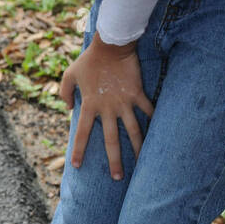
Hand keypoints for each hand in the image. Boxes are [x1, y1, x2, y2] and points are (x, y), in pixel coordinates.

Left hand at [59, 34, 153, 179]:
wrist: (111, 46)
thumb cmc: (88, 60)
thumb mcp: (69, 75)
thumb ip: (64, 92)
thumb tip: (67, 108)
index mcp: (89, 105)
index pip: (81, 133)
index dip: (78, 150)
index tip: (76, 165)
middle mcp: (107, 108)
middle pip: (111, 140)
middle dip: (114, 160)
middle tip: (117, 178)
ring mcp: (124, 103)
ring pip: (133, 131)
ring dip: (138, 148)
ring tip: (143, 163)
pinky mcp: (137, 94)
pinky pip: (148, 110)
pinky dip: (154, 120)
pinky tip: (160, 134)